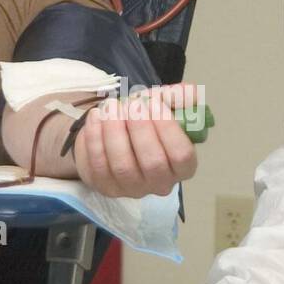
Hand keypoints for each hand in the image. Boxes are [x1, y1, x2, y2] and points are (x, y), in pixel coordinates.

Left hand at [74, 84, 199, 197]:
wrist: (115, 130)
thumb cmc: (146, 119)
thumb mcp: (165, 103)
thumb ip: (180, 97)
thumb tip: (188, 94)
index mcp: (182, 166)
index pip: (182, 155)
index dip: (168, 128)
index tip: (154, 102)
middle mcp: (160, 183)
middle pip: (153, 163)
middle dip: (140, 128)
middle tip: (132, 103)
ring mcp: (132, 189)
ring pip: (123, 166)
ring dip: (115, 131)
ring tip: (111, 107)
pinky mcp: (106, 186)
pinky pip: (99, 165)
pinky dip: (95, 138)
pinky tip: (96, 117)